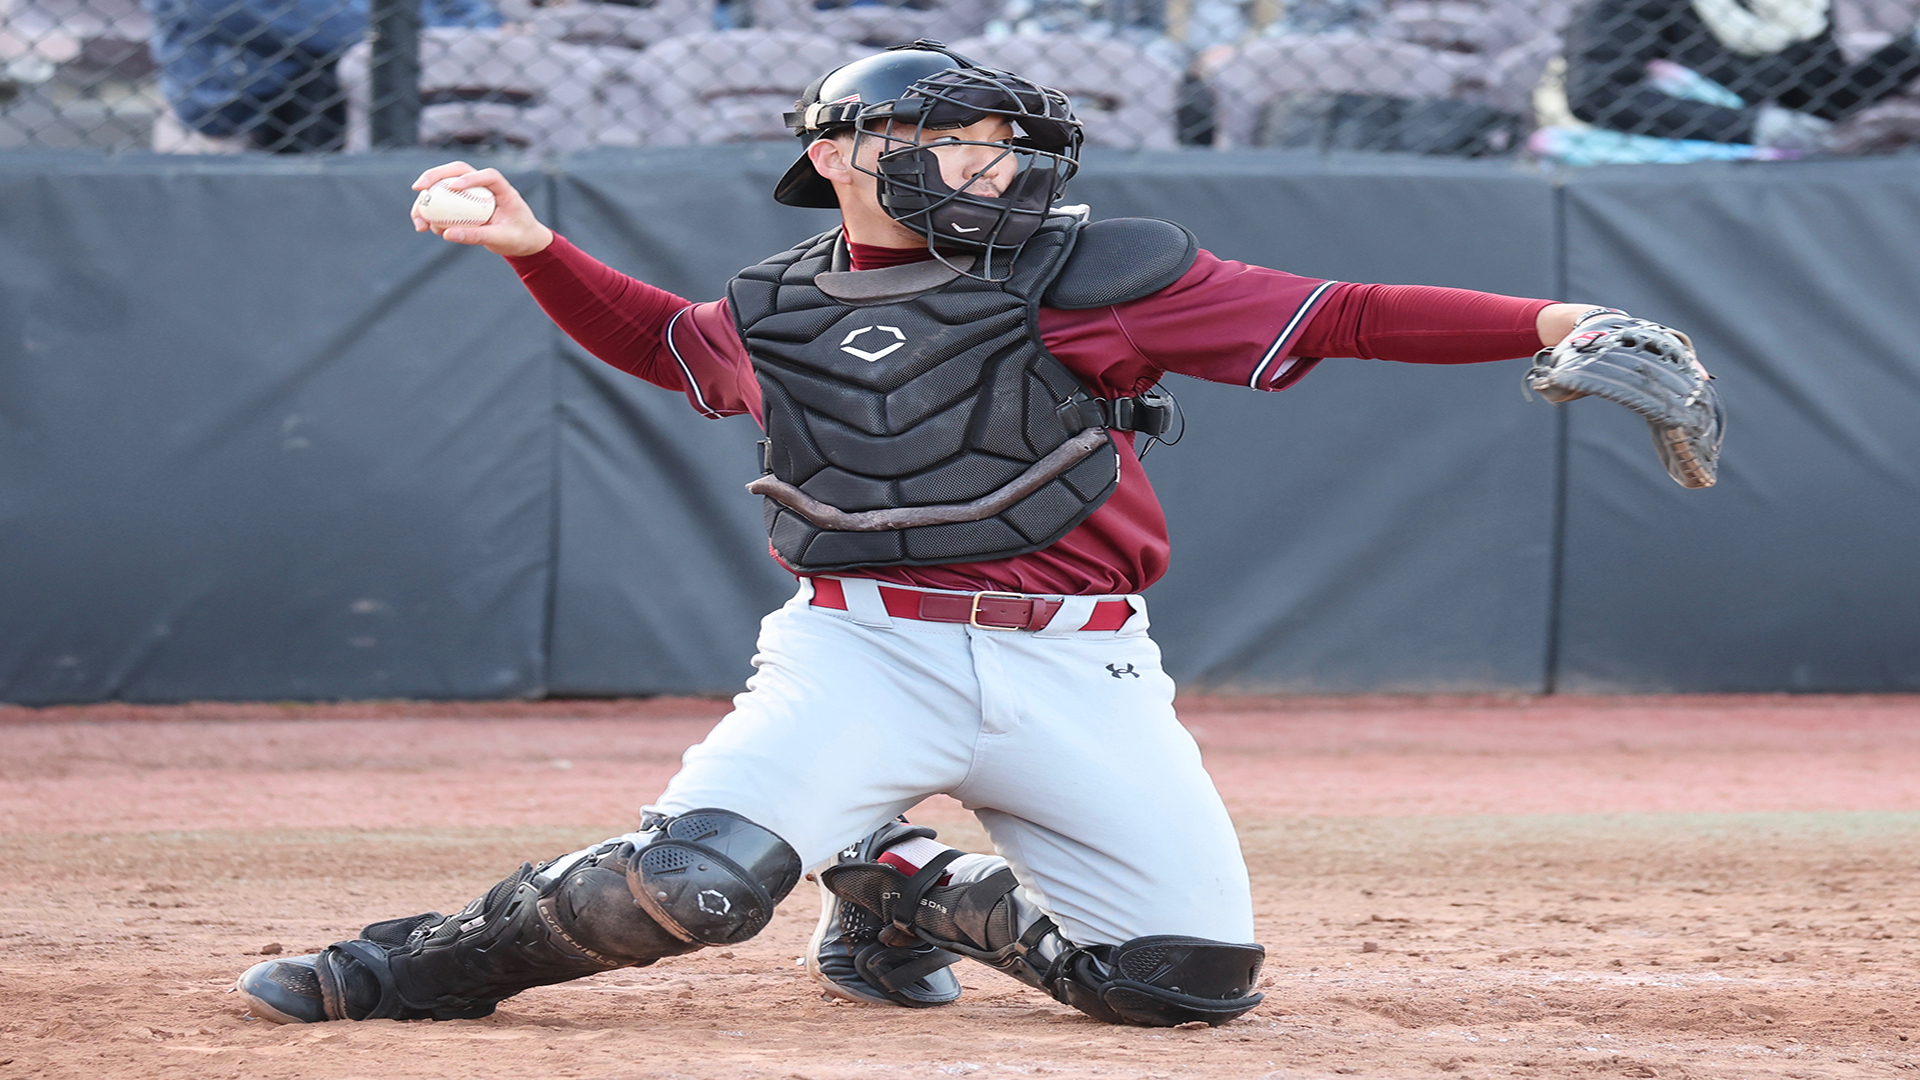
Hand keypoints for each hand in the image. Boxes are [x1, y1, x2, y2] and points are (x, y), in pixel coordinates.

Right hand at [410, 161, 553, 257]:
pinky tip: (424, 227)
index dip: (470, 178)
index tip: (452, 187)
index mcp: (503, 189)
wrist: (523, 240)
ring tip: (419, 222)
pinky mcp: (463, 201)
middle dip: (433, 176)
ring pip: (444, 184)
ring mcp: (472, 191)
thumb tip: (446, 234)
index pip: (489, 176)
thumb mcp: (501, 239)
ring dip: (426, 198)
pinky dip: (430, 212)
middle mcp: (485, 185)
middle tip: (418, 189)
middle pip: (457, 170)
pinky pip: (443, 202)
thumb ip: (477, 236)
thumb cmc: (518, 237)